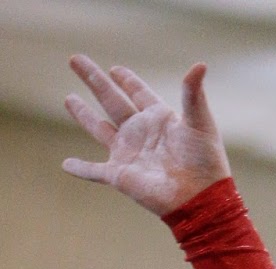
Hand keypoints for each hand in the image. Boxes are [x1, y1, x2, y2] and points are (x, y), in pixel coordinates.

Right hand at [63, 55, 230, 216]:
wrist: (201, 199)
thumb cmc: (206, 163)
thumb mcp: (200, 123)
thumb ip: (193, 94)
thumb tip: (200, 65)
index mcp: (159, 118)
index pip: (138, 93)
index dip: (127, 80)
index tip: (116, 69)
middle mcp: (140, 132)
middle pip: (111, 100)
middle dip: (94, 80)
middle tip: (75, 59)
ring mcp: (128, 153)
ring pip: (99, 128)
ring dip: (83, 114)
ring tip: (69, 99)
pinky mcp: (120, 175)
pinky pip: (94, 171)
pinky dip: (80, 168)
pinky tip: (66, 164)